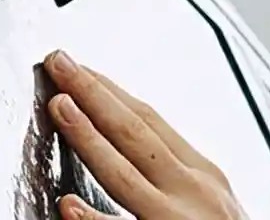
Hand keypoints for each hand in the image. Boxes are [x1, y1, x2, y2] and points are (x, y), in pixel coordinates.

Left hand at [44, 50, 248, 219]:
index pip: (149, 120)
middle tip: (58, 64)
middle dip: (93, 93)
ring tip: (59, 108)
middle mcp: (195, 193)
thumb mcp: (211, 202)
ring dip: (88, 138)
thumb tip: (124, 140)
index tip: (79, 68)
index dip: (109, 90)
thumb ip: (174, 175)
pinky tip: (69, 206)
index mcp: (203, 175)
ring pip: (125, 174)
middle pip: (134, 132)